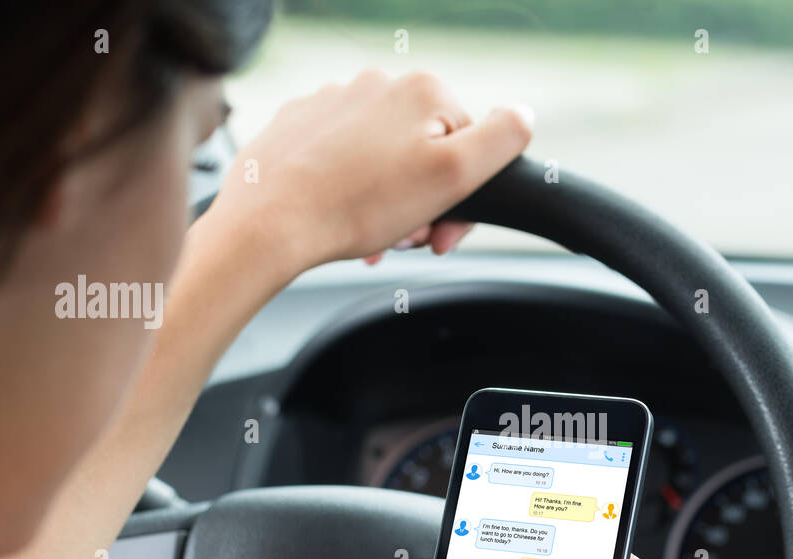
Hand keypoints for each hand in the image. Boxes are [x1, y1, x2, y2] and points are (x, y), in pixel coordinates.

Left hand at [210, 69, 532, 277]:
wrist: (268, 223)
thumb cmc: (359, 205)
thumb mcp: (454, 176)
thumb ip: (501, 140)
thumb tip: (524, 115)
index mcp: (423, 90)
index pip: (470, 145)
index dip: (465, 198)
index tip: (441, 235)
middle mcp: (376, 84)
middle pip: (426, 152)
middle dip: (424, 204)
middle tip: (406, 240)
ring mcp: (332, 102)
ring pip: (383, 159)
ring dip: (389, 204)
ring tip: (372, 237)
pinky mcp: (298, 126)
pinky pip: (341, 162)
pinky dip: (350, 193)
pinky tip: (341, 219)